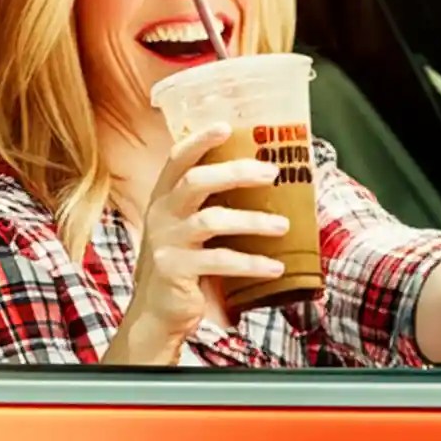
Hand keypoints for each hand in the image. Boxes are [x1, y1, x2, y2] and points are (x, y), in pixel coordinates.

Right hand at [105, 122, 287, 364]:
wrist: (157, 314)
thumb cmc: (183, 263)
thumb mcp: (189, 227)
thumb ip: (210, 203)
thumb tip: (262, 177)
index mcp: (164, 198)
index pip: (177, 159)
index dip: (200, 140)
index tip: (226, 126)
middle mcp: (161, 215)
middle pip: (196, 181)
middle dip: (236, 172)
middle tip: (272, 173)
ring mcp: (166, 242)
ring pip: (211, 220)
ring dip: (253, 222)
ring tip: (283, 226)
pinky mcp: (175, 270)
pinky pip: (219, 261)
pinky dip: (251, 263)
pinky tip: (274, 267)